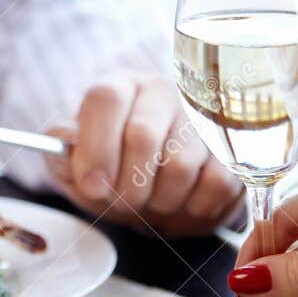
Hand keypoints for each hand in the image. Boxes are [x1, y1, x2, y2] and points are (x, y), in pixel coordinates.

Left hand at [46, 76, 242, 235]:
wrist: (155, 195)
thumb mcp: (74, 165)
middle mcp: (163, 94)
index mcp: (120, 89)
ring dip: (159, 201)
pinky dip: (191, 207)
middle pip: (143, 136)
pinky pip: (214, 183)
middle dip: (126, 186)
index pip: (106, 99)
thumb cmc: (112, 175)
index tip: (92, 185)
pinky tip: (180, 202)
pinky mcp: (234, 149)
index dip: (96, 146)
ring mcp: (203, 118)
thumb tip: (65, 145)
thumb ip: (63, 155)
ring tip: (151, 202)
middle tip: (122, 204)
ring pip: (180, 166)